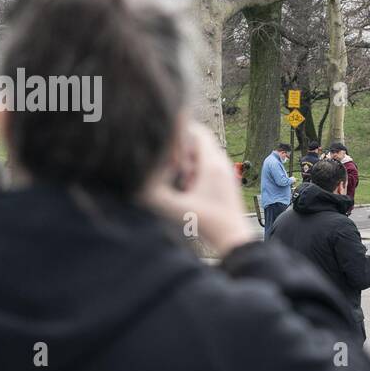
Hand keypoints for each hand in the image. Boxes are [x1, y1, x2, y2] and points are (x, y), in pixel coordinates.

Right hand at [142, 119, 252, 256]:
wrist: (234, 239)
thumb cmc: (209, 224)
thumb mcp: (176, 208)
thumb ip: (154, 194)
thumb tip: (135, 183)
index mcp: (212, 164)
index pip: (198, 131)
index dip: (180, 134)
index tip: (169, 151)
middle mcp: (222, 164)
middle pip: (200, 142)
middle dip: (183, 151)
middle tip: (174, 168)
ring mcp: (226, 172)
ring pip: (204, 155)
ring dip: (189, 163)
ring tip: (183, 181)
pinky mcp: (226, 182)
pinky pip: (209, 166)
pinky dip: (196, 172)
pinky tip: (190, 189)